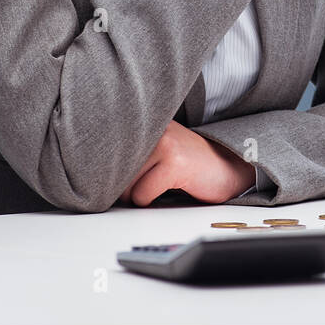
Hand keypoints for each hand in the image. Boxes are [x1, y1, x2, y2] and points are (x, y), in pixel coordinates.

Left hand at [117, 120, 256, 205]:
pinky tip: (171, 189)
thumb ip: (130, 157)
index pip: (107, 151)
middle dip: (123, 187)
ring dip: (137, 196)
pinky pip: (143, 196)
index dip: (107, 173)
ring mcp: (164, 143)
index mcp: (144, 123)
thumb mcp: (155, 151)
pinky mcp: (174, 163)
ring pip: (126, 185)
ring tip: (159, 186)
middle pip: (114, 172)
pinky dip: (152, 201)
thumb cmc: (189, 165)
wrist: (229, 167)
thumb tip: (95, 179)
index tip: (107, 180)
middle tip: (144, 186)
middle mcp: (151, 128)